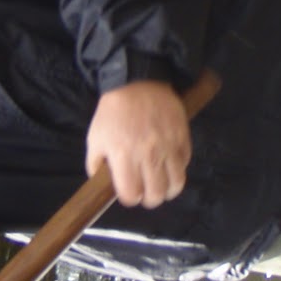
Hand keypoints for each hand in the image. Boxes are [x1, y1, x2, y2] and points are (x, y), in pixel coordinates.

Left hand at [85, 79, 191, 206]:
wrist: (137, 81)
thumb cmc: (113, 111)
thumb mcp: (95, 137)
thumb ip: (96, 164)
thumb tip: (103, 183)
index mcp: (124, 155)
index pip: (132, 194)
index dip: (130, 198)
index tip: (130, 193)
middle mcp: (148, 154)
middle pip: (156, 194)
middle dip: (150, 199)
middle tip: (147, 192)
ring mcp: (168, 146)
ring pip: (175, 183)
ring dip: (168, 190)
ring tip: (163, 186)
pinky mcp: (182, 136)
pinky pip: (185, 163)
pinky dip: (178, 169)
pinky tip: (170, 164)